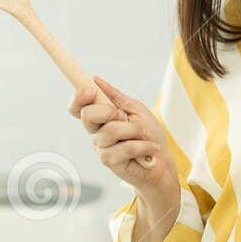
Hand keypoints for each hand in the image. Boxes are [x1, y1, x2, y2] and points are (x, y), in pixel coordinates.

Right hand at [69, 76, 178, 216]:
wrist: (162, 162)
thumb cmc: (149, 135)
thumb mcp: (136, 110)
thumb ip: (117, 97)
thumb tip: (96, 79)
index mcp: (100, 119)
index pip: (78, 108)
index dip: (78, 98)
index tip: (90, 90)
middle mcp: (96, 133)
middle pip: (88, 115)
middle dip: (109, 111)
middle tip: (126, 118)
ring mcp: (101, 148)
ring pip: (111, 130)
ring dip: (135, 130)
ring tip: (144, 136)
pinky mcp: (110, 161)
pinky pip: (125, 146)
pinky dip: (143, 145)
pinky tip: (150, 148)